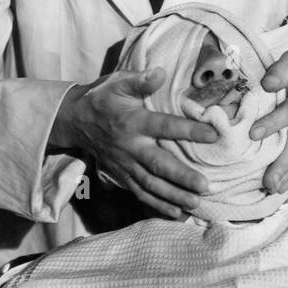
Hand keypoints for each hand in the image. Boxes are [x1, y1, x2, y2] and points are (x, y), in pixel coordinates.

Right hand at [49, 69, 216, 217]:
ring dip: (173, 196)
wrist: (74, 120)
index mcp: (133, 122)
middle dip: (181, 177)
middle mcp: (130, 146)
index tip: (213, 135)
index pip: (165, 126)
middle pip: (158, 164)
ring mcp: (125, 164)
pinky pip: (140, 193)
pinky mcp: (121, 176)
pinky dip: (158, 206)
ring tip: (196, 205)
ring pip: (150, 184)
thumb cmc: (103, 98)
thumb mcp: (118, 82)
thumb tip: (161, 72)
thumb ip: (140, 80)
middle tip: (204, 186)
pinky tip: (178, 215)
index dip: (189, 130)